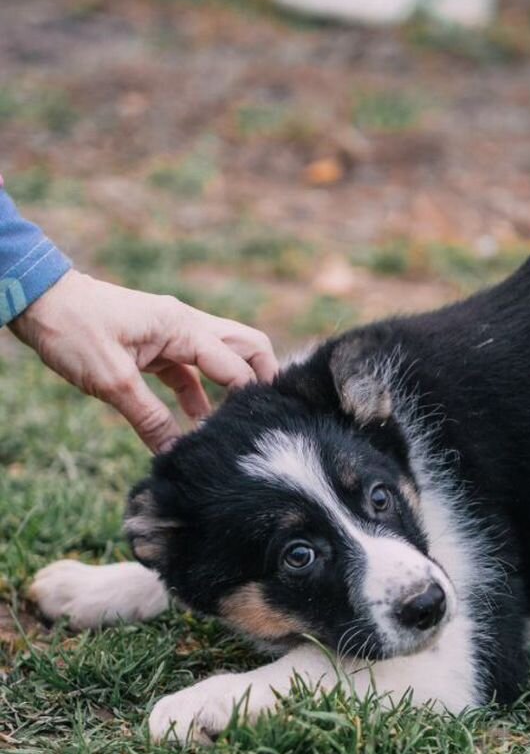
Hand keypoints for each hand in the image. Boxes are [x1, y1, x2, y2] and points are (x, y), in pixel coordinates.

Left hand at [10, 269, 278, 451]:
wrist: (39, 301)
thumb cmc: (73, 330)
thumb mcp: (111, 381)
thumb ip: (149, 417)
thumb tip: (175, 453)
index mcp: (183, 327)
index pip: (235, 365)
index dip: (246, 398)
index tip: (252, 430)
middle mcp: (188, 325)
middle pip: (248, 347)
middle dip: (263, 377)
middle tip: (266, 414)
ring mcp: (175, 332)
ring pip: (224, 356)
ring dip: (232, 387)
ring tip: (233, 425)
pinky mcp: (159, 344)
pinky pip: (194, 369)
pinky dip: (201, 393)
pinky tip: (196, 422)